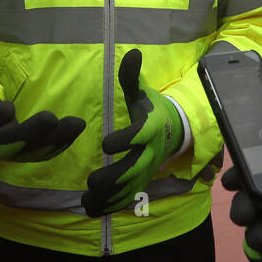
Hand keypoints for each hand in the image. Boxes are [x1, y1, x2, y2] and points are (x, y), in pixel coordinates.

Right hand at [0, 29, 83, 161]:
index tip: (8, 107)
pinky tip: (75, 129)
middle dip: (30, 134)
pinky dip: (58, 144)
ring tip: (74, 124)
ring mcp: (3, 150)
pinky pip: (40, 152)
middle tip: (50, 119)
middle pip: (6, 144)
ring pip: (28, 151)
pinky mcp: (20, 152)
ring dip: (52, 140)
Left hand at [83, 49, 182, 216]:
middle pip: (135, 168)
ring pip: (130, 188)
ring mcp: (147, 169)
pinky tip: (91, 209)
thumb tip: (131, 52)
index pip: (141, 135)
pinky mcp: (142, 181)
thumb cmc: (151, 109)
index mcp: (150, 127)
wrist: (174, 131)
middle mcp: (151, 152)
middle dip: (114, 177)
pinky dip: (110, 205)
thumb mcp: (142, 92)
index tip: (107, 144)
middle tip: (91, 181)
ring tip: (86, 200)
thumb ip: (132, 76)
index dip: (126, 140)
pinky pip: (128, 197)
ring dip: (109, 196)